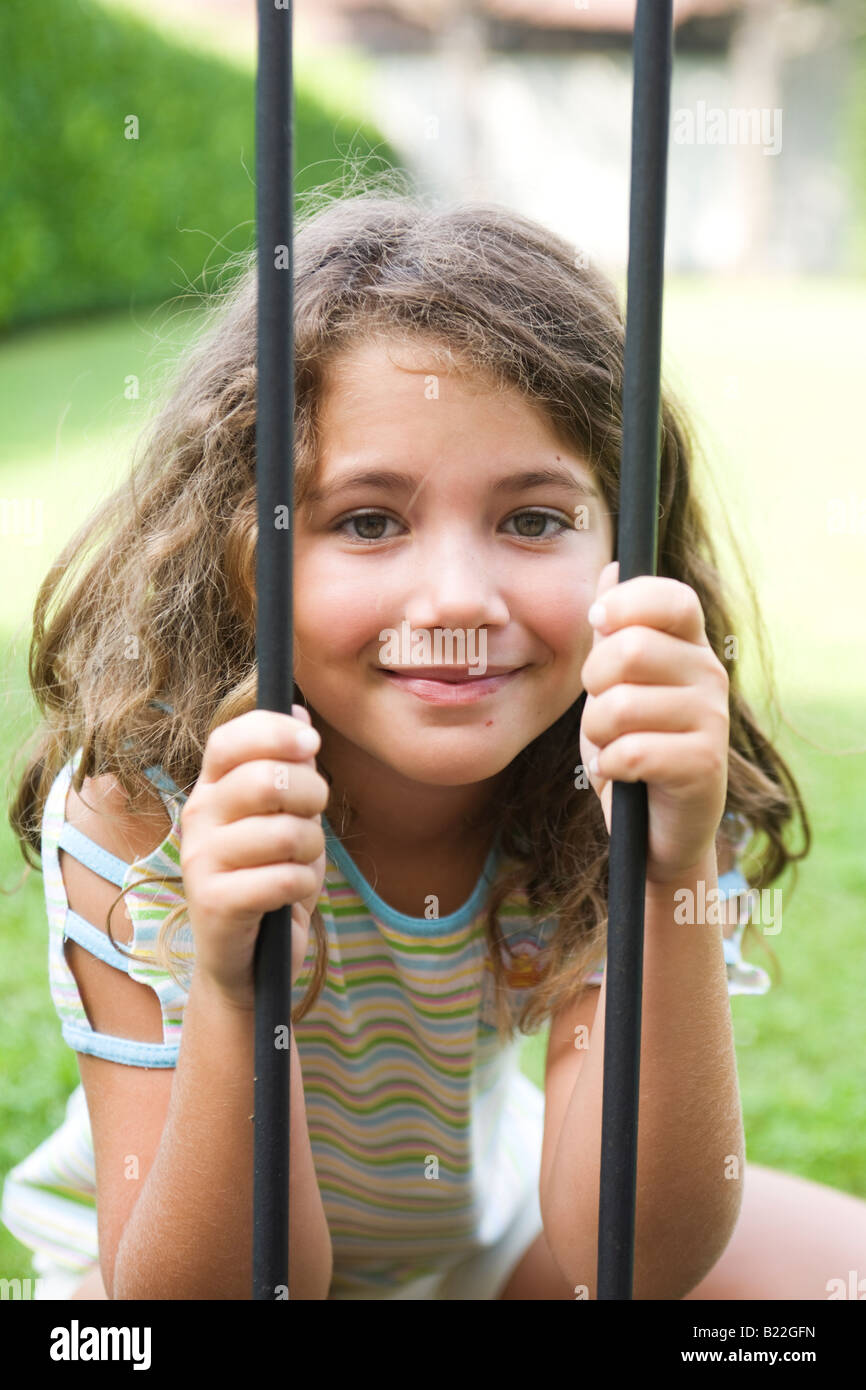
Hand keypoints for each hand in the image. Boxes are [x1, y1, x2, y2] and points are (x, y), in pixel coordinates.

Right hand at [180, 706, 328, 1008]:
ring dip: (312, 850)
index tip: (313, 742)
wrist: (248, 962)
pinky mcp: (215, 903)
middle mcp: (198, 818)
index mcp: (212, 789)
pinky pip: (284, 878)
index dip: (273, 732)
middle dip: (312, 794)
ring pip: (285, 832)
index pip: (230, 739)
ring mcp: (201, 861)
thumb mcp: (286, 817)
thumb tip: (297, 712)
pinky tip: (291, 895)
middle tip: (316, 816)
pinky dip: (303, 885)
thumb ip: (289, 769)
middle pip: (266, 779)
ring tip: (302, 865)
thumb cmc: (270, 878)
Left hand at [578, 561, 729, 885]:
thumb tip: (612, 567)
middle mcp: (710, 674)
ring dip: (598, 733)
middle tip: (600, 706)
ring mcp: (712, 719)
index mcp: (688, 645)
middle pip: (631, 648)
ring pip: (622, 705)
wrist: (651, 828)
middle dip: (594, 681)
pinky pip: (631, 751)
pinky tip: (622, 773)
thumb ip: (613, 628)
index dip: (627, 603)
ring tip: (612, 746)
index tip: (599, 623)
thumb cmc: (631, 745)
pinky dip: (610, 766)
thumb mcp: (613, 681)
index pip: (672, 597)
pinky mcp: (704, 765)